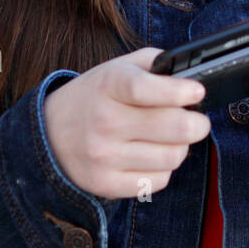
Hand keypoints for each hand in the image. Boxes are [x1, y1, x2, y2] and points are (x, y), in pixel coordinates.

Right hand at [43, 48, 211, 199]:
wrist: (50, 134)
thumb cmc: (97, 97)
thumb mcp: (118, 68)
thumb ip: (155, 64)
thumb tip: (193, 78)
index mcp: (108, 85)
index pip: (145, 89)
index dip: (179, 91)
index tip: (198, 92)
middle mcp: (104, 121)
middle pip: (174, 127)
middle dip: (197, 124)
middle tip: (196, 121)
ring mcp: (103, 155)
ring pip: (173, 157)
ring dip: (181, 147)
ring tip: (170, 139)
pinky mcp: (106, 183)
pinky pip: (159, 180)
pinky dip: (164, 168)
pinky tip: (151, 156)